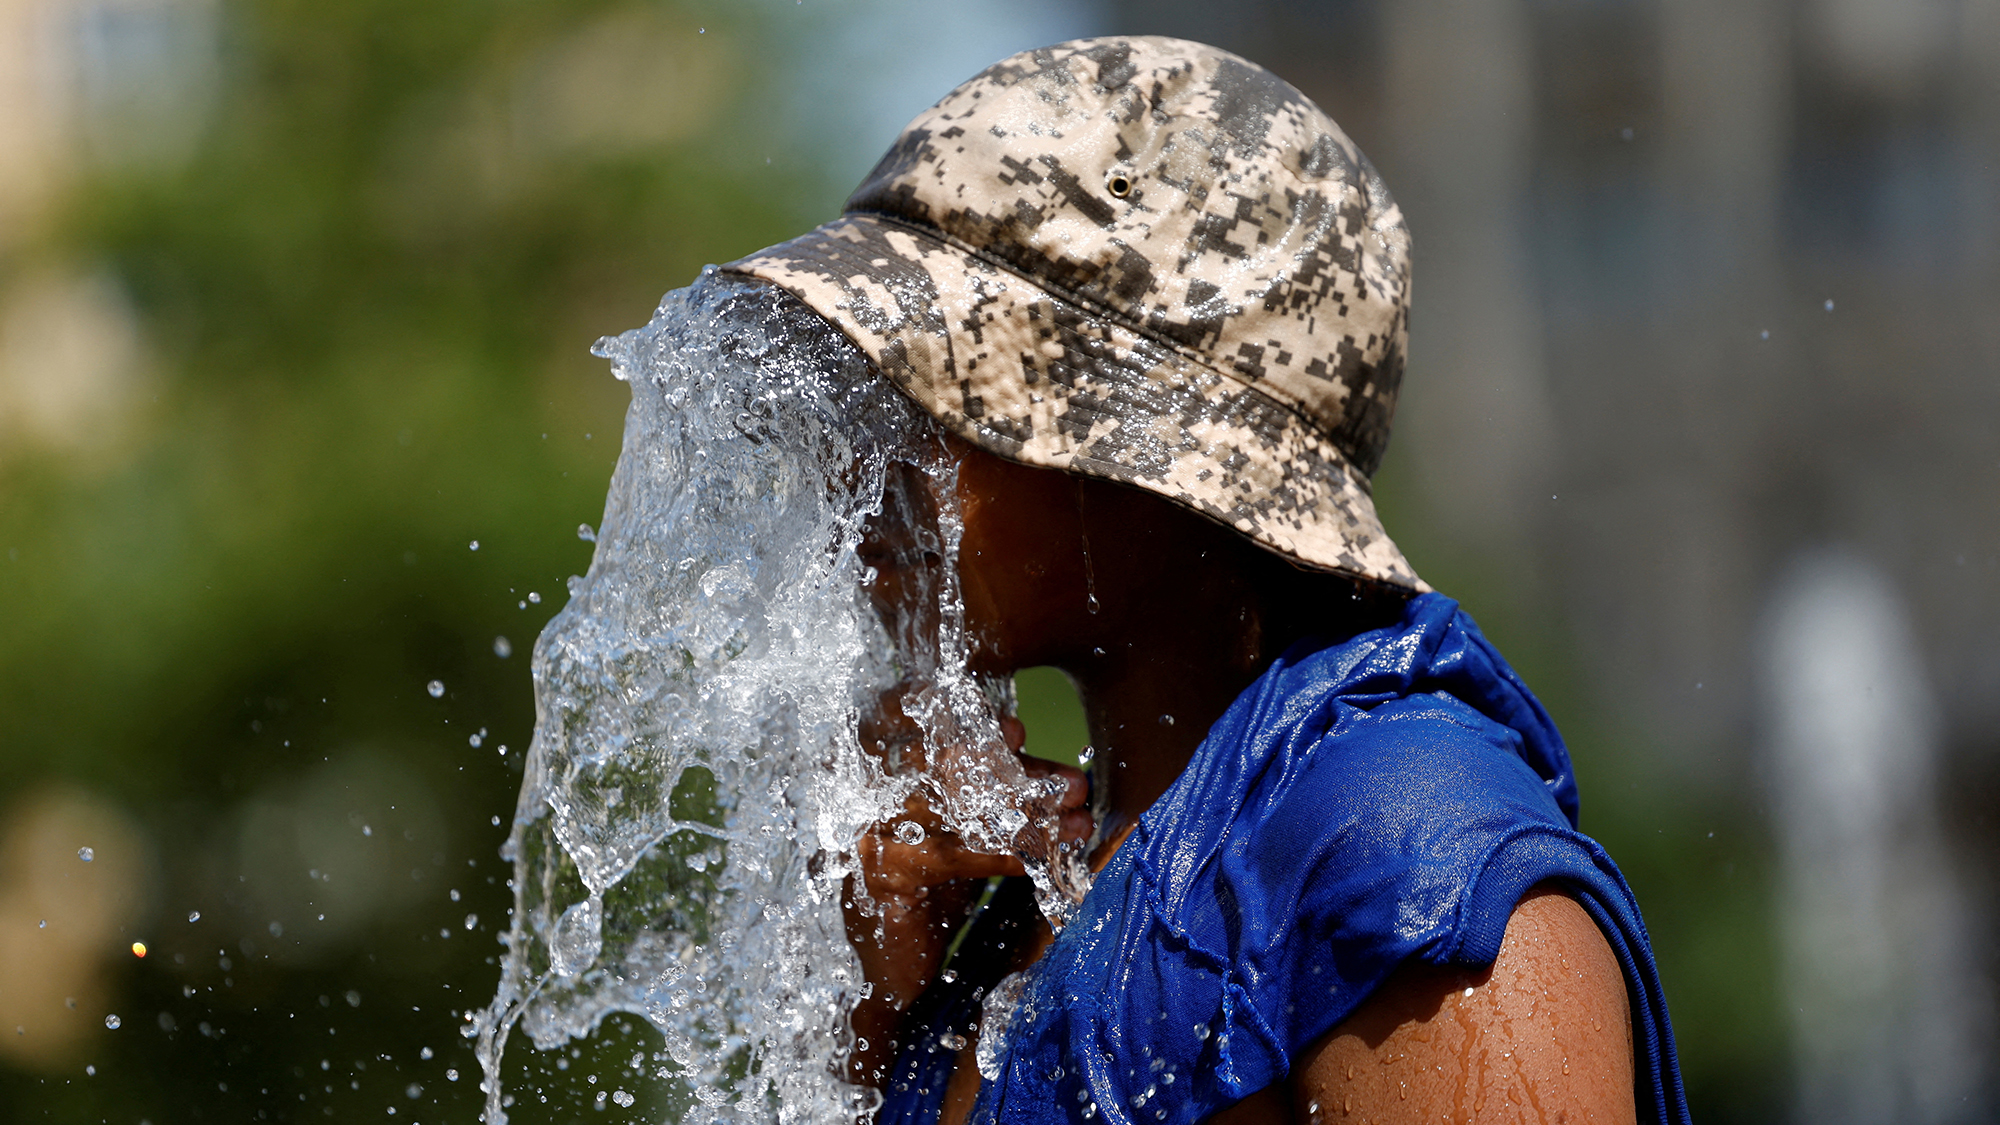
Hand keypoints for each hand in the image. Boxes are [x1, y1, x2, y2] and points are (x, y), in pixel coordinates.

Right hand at [842, 710, 1089, 1087]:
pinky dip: (1000, 852)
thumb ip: (987, 788)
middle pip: (946, 761)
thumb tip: (1032, 751)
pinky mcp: (878, 874)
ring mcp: (865, 831)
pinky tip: (1040, 859)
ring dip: (1025, 813)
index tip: (1016, 729)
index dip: (966, 721)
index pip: (912, 722)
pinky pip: (951, 853)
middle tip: (1074, 785)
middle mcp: (862, 791)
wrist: (895, 978)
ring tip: (1074, 820)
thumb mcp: (959, 829)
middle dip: (1019, 773)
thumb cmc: (929, 893)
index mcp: (873, 768)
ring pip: (955, 804)